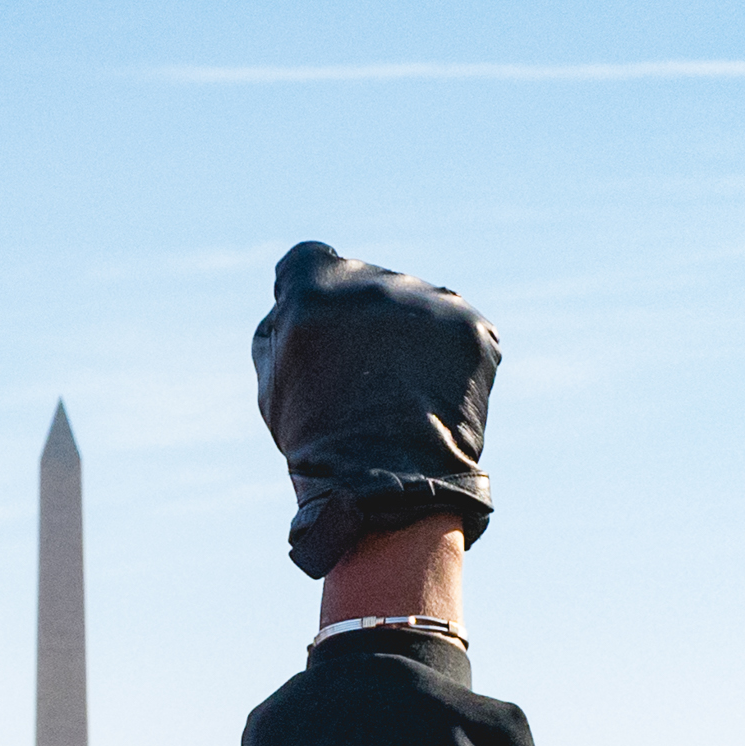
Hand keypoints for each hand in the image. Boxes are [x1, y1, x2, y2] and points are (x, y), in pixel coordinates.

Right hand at [252, 241, 499, 578]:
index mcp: (313, 288)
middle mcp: (373, 281)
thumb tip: (299, 298)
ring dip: (409, 337)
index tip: (319, 321)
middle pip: (366, 283)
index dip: (310, 289)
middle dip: (364, 320)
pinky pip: (457, 331)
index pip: (308, 260)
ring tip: (404, 393)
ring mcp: (428, 300)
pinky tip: (434, 396)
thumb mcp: (273, 381)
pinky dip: (448, 360)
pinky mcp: (471, 326)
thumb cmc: (317, 440)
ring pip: (416, 306)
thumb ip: (285, 326)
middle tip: (365, 377)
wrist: (386, 485)